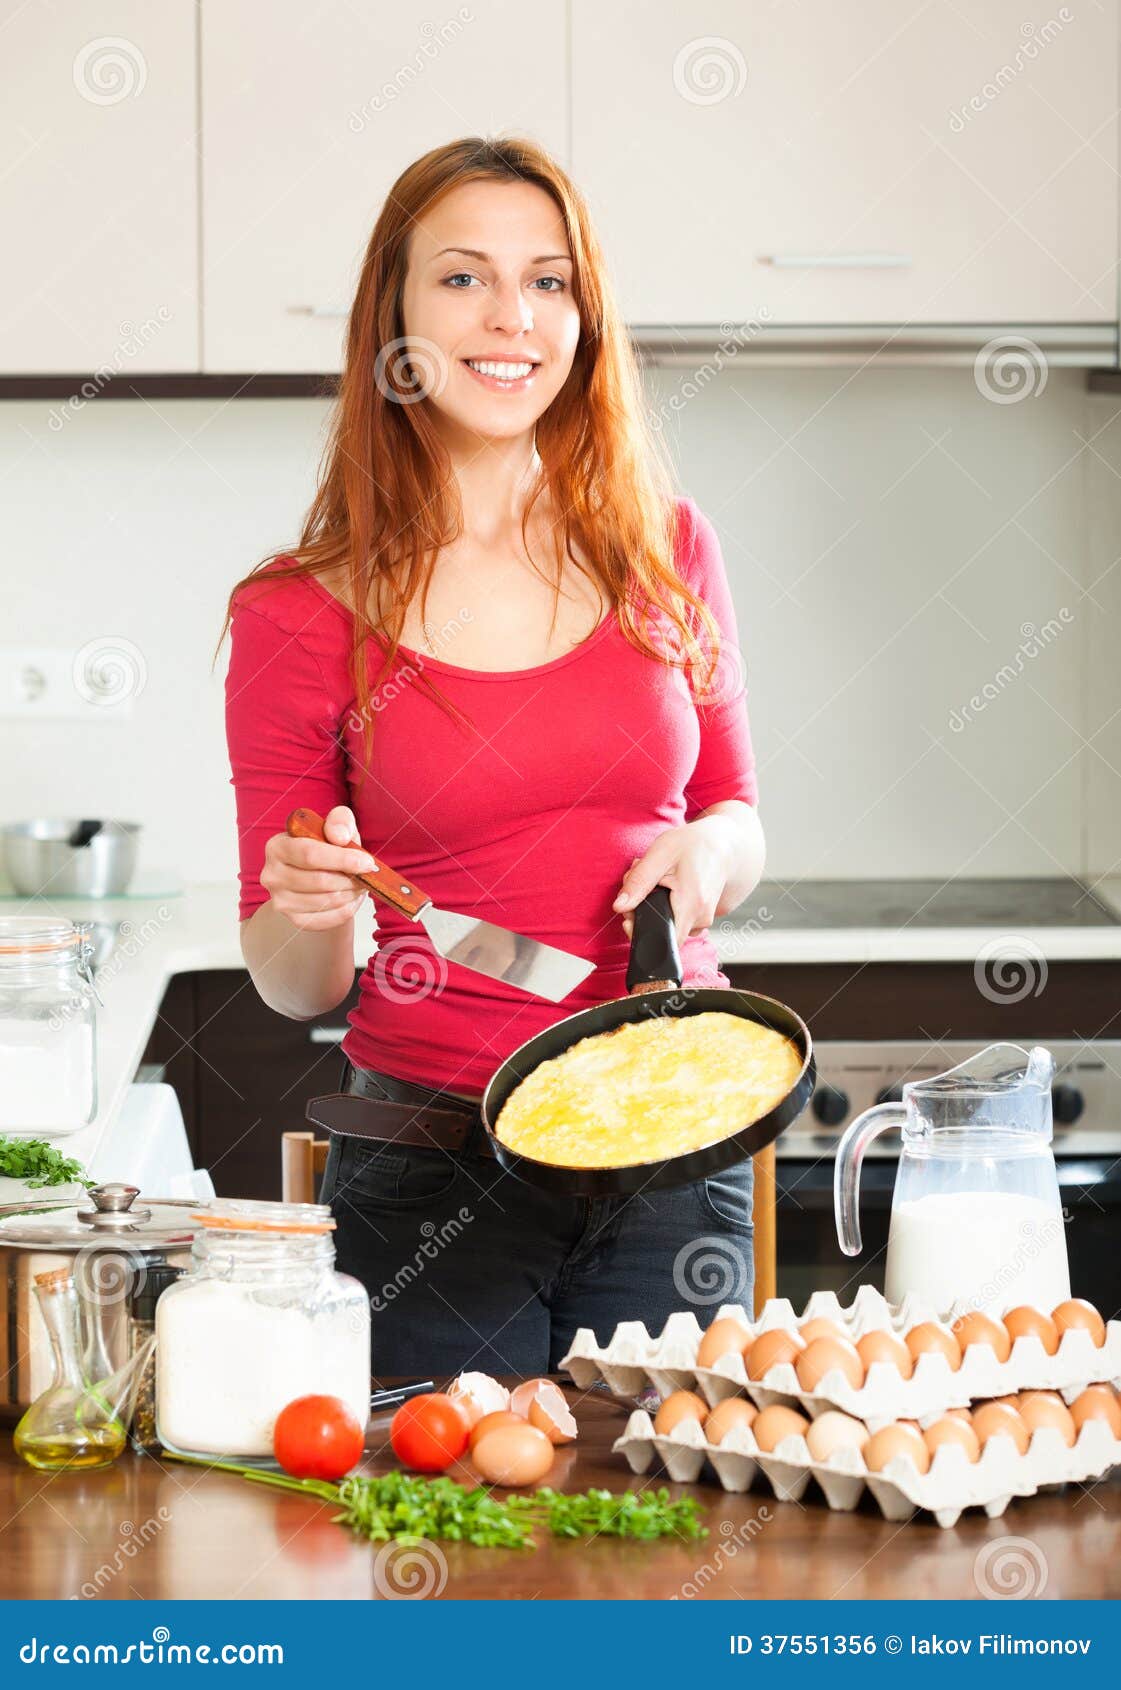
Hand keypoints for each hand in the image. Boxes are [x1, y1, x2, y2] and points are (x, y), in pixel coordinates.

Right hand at [260, 805, 377, 931]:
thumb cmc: (327, 847)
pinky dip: (346, 910)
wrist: (320, 875)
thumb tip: (340, 836)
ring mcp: (280, 900)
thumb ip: (339, 821)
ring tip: (358, 884)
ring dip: (350, 893)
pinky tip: (351, 898)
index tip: (367, 862)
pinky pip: (327, 919)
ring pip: (326, 901)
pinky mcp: (294, 919)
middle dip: (350, 879)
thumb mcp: (335, 826)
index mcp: (277, 847)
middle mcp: (272, 875)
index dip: (341, 859)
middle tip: (366, 874)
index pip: (309, 854)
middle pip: (319, 881)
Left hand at [612, 820, 731, 944]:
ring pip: (668, 923)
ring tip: (655, 881)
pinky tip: (666, 886)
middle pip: (661, 930)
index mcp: (691, 905)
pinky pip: (678, 919)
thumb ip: (638, 882)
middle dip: (643, 912)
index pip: (663, 940)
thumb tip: (619, 906)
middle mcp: (701, 918)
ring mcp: (703, 920)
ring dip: (653, 907)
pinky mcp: (702, 917)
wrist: (724, 843)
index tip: (629, 915)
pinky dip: (666, 905)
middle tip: (641, 885)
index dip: (641, 931)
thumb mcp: (661, 855)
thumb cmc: (694, 844)